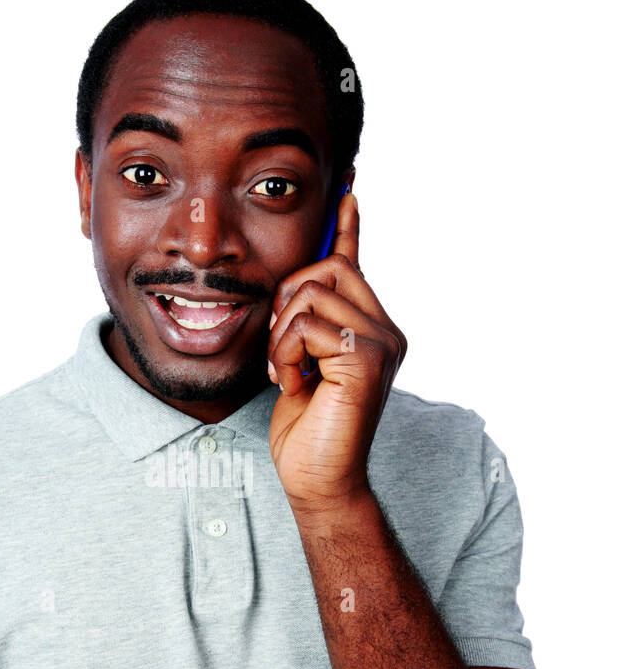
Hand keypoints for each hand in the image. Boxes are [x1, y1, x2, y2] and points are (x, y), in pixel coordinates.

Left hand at [267, 192, 405, 512]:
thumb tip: (294, 286)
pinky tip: (293, 384)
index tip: (346, 188)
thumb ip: (302, 324)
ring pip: (311, 293)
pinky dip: (285, 353)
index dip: (347, 226)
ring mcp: (383, 343)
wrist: (318, 480)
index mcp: (372, 328)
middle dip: (288, 298)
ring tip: (287, 372)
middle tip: (281, 347)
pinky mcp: (368, 359)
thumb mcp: (297, 363)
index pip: (355, 264)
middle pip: (328, 267)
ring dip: (281, 334)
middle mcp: (386, 330)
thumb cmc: (305, 430)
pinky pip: (306, 326)